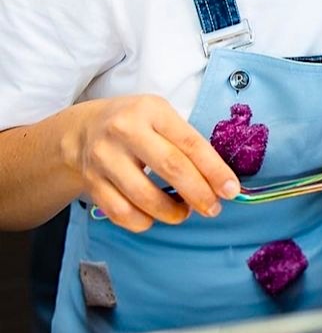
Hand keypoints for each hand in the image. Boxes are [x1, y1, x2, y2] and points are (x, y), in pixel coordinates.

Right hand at [61, 95, 239, 232]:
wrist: (81, 130)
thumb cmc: (135, 124)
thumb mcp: (161, 117)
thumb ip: (186, 143)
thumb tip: (219, 181)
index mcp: (152, 111)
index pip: (190, 143)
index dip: (214, 170)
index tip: (231, 190)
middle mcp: (126, 131)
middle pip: (171, 168)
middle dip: (198, 194)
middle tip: (213, 209)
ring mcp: (105, 157)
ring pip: (144, 196)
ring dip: (172, 212)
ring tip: (183, 212)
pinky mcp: (91, 182)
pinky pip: (121, 212)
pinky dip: (143, 221)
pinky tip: (153, 216)